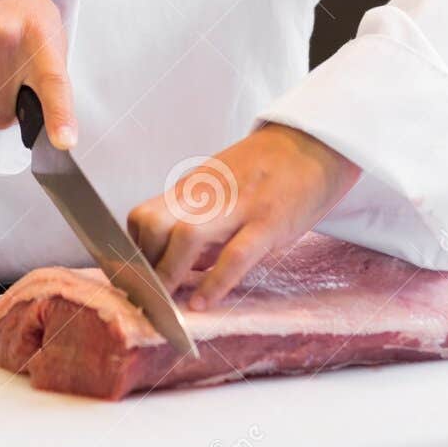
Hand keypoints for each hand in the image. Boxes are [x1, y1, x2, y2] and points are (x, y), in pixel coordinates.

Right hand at [0, 0, 77, 148]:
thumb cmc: (28, 14)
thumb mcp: (50, 38)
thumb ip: (47, 81)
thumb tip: (44, 128)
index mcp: (42, 39)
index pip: (54, 83)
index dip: (59, 115)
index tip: (63, 140)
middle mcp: (9, 38)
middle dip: (2, 109)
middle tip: (8, 82)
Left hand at [126, 122, 361, 308]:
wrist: (312, 143)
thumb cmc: (266, 169)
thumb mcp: (222, 186)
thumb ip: (199, 218)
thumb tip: (178, 263)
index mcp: (194, 187)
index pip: (144, 215)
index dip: (135, 250)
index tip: (137, 278)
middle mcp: (209, 195)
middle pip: (154, 224)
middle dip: (145, 264)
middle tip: (150, 294)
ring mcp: (238, 206)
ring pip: (187, 237)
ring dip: (172, 275)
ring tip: (171, 303)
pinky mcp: (270, 221)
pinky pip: (236, 255)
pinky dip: (216, 283)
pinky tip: (204, 303)